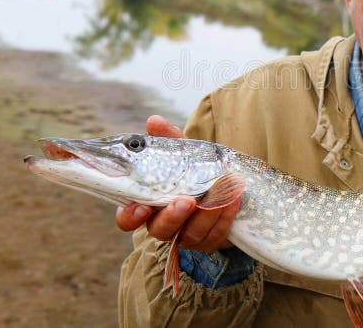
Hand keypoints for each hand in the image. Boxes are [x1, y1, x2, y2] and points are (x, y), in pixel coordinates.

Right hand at [115, 115, 239, 253]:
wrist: (224, 182)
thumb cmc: (193, 168)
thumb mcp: (182, 151)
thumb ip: (168, 138)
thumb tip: (153, 121)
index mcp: (148, 203)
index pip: (128, 218)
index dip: (130, 216)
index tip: (141, 207)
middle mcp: (163, 223)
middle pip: (159, 230)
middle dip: (173, 217)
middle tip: (186, 201)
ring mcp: (186, 235)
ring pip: (191, 234)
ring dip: (206, 214)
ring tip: (220, 191)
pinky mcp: (208, 240)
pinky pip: (215, 233)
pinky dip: (225, 215)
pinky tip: (234, 198)